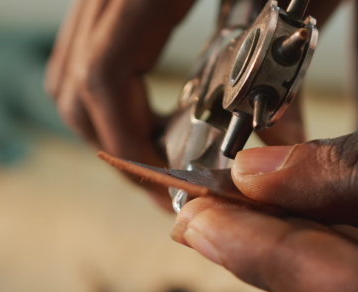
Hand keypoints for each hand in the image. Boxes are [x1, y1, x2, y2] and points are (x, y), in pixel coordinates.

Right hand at [46, 0, 341, 207]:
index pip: (105, 79)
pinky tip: (172, 104)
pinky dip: (117, 84)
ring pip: (72, 61)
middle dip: (118, 146)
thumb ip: (286, 71)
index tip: (175, 187)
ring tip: (173, 153)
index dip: (134, 148)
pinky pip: (92, 37)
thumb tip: (271, 148)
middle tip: (174, 184)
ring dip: (113, 120)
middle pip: (72, 80)